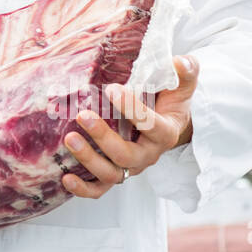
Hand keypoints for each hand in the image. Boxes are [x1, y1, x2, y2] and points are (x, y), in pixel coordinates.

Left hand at [60, 54, 198, 198]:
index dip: (132, 109)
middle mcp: (148, 155)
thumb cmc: (170, 103)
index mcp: (165, 133)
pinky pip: (100, 189)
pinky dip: (83, 188)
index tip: (112, 90)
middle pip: (126, 156)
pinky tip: (65, 178)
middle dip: (103, 138)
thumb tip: (180, 61)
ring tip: (69, 139)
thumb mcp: (181, 88)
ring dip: (89, 160)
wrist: (168, 126)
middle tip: (83, 116)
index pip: (150, 125)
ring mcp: (131, 168)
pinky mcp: (116, 173)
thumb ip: (185, 74)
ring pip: (112, 175)